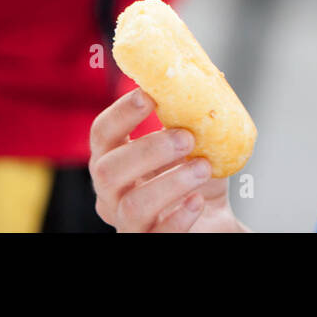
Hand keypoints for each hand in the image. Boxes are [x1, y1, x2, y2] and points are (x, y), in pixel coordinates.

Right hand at [89, 88, 247, 232]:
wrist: (215, 218)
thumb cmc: (196, 173)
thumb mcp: (194, 140)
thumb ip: (190, 112)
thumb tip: (203, 73)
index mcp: (115, 159)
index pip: (101, 134)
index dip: (120, 113)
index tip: (148, 95)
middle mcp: (111, 193)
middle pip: (107, 171)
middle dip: (147, 149)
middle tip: (186, 137)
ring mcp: (127, 224)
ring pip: (131, 206)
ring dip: (170, 182)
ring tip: (203, 166)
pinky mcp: (149, 243)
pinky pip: (156, 236)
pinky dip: (178, 216)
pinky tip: (198, 200)